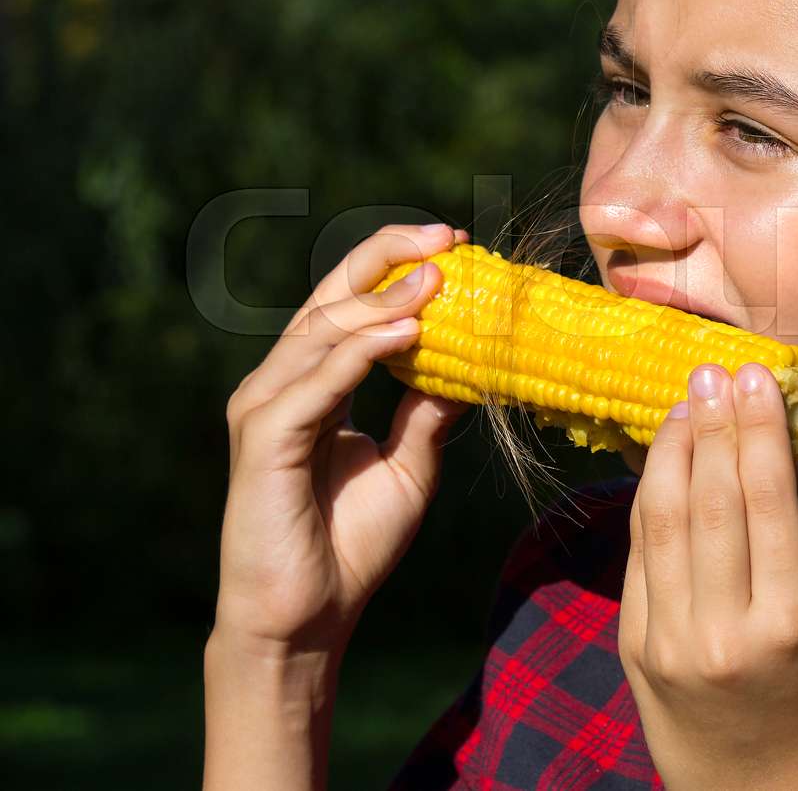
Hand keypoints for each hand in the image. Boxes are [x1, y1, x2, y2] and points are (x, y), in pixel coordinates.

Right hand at [213, 222, 470, 660]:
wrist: (307, 618)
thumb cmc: (350, 544)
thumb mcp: (409, 464)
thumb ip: (428, 411)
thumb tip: (473, 363)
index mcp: (314, 382)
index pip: (350, 301)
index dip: (396, 266)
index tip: (455, 244)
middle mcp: (283, 383)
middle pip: (331, 296)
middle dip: (388, 258)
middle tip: (446, 238)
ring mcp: (267, 408)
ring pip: (323, 331)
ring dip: (382, 300)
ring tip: (438, 279)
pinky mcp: (265, 441)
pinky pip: (315, 384)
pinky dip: (359, 353)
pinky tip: (406, 333)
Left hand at [618, 362, 797, 790]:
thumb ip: (790, 547)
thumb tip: (771, 454)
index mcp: (786, 624)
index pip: (766, 503)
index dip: (759, 432)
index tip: (758, 377)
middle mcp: (720, 629)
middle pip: (708, 501)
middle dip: (712, 425)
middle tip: (717, 370)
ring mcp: (667, 639)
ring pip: (661, 518)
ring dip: (673, 447)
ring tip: (688, 398)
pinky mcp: (633, 645)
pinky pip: (640, 552)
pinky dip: (650, 494)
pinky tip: (664, 456)